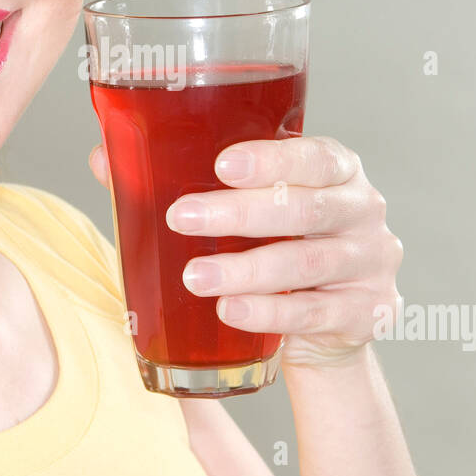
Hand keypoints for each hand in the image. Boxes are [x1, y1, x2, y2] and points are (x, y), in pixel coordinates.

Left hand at [88, 137, 402, 370]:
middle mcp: (363, 210)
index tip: (222, 165)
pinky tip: (230, 311)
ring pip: (307, 264)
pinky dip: (269, 313)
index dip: (272, 159)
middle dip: (240, 214)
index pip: (315, 155)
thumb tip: (104, 157)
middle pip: (307, 208)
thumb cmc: (277, 243)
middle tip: (182, 217)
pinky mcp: (368, 313)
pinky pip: (315, 313)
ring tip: (195, 276)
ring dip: (246, 270)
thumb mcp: (247, 206)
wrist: (330, 321)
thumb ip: (184, 176)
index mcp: (339, 170)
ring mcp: (371, 264)